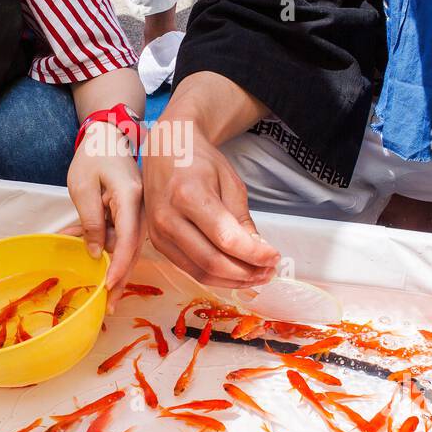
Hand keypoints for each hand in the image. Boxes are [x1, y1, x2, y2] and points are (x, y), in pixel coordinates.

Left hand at [66, 123, 143, 297]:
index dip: (120, 265)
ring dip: (114, 268)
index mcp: (130, 197)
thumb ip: (90, 221)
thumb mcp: (83, 187)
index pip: (129, 238)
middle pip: (133, 248)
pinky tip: (88, 258)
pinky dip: (105, 249)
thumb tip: (96, 253)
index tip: (109, 286)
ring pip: (127, 246)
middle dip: (121, 278)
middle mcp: (139, 207)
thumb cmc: (94, 156)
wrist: (108, 135)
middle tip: (110, 305)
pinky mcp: (130, 213)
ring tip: (104, 295)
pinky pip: (120, 235)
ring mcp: (137, 211)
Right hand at [141, 117, 279, 287]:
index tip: (274, 256)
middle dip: (246, 272)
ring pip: (200, 272)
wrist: (166, 151)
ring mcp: (159, 233)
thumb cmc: (199, 162)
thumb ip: (242, 219)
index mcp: (188, 195)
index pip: (226, 239)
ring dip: (232, 280)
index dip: (254, 254)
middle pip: (212, 261)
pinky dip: (215, 276)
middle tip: (268, 270)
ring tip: (256, 275)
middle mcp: (168, 218)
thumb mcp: (230, 182)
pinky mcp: (157, 244)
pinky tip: (234, 272)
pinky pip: (189, 269)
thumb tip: (258, 253)